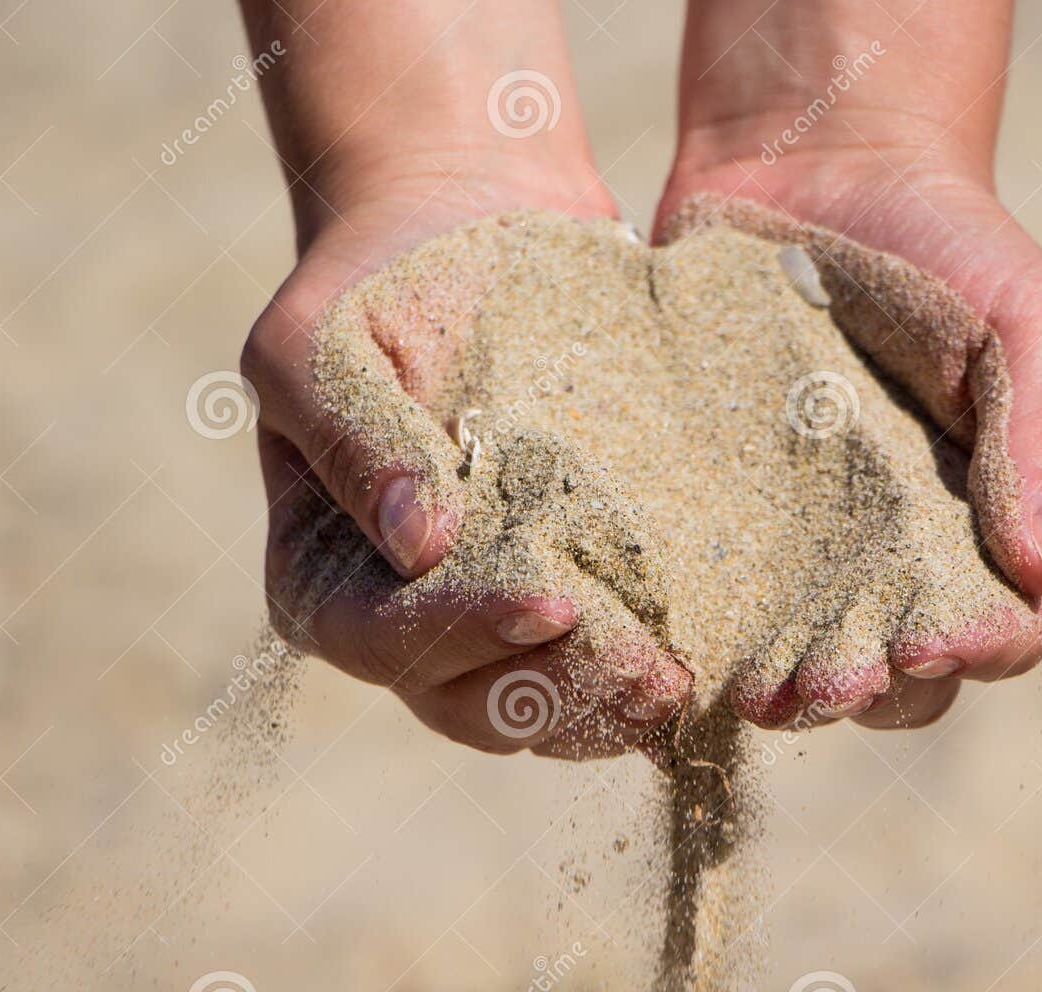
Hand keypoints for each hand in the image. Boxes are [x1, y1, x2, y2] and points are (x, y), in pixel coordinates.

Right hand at [238, 1, 691, 757]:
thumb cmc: (378, 286)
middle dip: (565, 693)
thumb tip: (419, 542)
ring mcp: (492, 620)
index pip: (380, 636)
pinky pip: (605, 665)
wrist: (468, 237)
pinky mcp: (574, 601)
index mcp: (327, 578)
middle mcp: (406, 622)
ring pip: (545, 705)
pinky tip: (716, 662)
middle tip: (656, 676)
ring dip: (618, 701)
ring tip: (690, 681)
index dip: (463, 632)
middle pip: (469, 701)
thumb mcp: (324, 338)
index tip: (554, 602)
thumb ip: (354, 434)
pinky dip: (651, 668)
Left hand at [657, 0, 1041, 728]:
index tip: (937, 644)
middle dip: (871, 693)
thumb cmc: (952, 248)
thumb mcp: (1033, 317)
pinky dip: (704, 636)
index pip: (1012, 630)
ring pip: (809, 659)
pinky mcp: (723, 521)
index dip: (982, 651)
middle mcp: (900, 561)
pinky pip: (717, 601)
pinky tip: (679, 646)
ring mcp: (808, 549)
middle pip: (904, 677)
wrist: (819, 168)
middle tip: (827, 685)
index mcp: (992, 528)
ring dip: (788, 692)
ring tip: (755, 692)